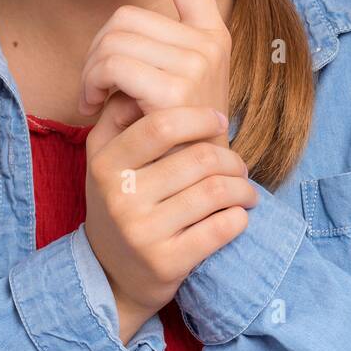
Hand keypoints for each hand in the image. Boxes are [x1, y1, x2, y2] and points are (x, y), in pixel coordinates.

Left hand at [77, 0, 232, 153]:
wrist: (191, 185)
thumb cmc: (172, 132)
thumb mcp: (172, 79)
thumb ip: (152, 43)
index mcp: (212, 34)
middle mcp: (210, 44)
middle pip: (126, 16)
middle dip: (98, 49)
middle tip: (93, 85)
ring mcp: (197, 65)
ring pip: (113, 41)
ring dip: (91, 71)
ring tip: (93, 98)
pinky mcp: (176, 91)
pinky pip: (112, 66)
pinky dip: (92, 84)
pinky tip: (94, 107)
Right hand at [82, 91, 257, 342]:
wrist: (109, 273)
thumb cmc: (120, 200)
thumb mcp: (106, 158)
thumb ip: (121, 115)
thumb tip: (149, 77)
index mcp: (104, 162)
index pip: (160, 125)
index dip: (199, 117)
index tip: (219, 119)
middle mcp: (119, 195)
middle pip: (197, 158)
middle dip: (231, 157)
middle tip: (240, 164)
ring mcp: (141, 231)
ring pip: (215, 192)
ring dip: (243, 188)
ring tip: (245, 190)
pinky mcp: (165, 262)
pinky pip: (220, 229)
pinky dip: (239, 218)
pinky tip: (238, 215)